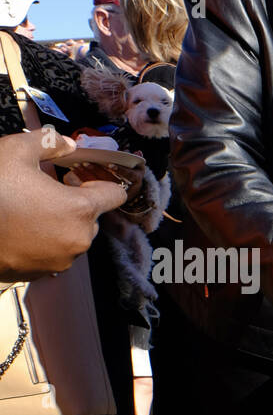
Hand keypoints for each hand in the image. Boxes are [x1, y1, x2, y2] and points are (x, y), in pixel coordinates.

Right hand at [0, 131, 127, 277]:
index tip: (81, 177)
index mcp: (81, 209)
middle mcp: (79, 239)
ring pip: (72, 236)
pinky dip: (43, 240)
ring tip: (29, 209)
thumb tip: (68, 144)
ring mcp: (62, 259)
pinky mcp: (43, 273)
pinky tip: (20, 228)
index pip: (115, 195)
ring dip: (58, 222)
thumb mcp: (15, 151)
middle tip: (47, 189)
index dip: (100, 181)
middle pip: (92, 217)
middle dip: (74, 201)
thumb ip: (49, 142)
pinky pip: (53, 253)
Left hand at [68, 158, 145, 200]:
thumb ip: (137, 159)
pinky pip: (93, 187)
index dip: (120, 170)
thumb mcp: (138, 167)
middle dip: (97, 170)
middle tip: (85, 162)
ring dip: (87, 174)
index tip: (110, 165)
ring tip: (77, 164)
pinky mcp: (105, 196)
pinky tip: (75, 170)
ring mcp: (116, 194)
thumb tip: (138, 152)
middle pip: (111, 180)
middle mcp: (128, 189)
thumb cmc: (132, 174)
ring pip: (100, 184)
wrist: (131, 191)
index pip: (130, 175)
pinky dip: (83, 178)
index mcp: (136, 180)